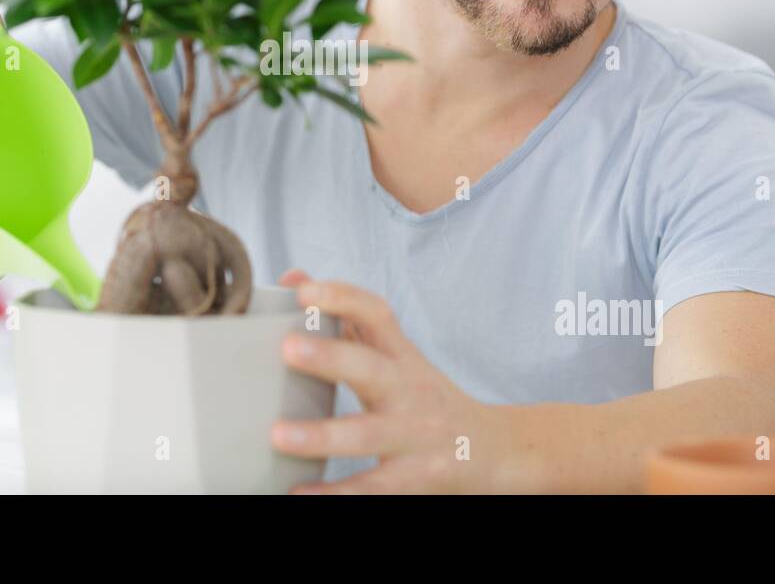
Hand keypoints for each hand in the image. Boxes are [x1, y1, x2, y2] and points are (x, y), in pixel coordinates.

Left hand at [272, 269, 507, 492]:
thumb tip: (294, 279)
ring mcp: (414, 436)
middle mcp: (409, 391)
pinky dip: (335, 495)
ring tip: (279, 435)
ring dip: (323, 435)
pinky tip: (299, 494)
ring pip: (368, 434)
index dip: (342, 297)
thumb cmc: (427, 398)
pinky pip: (371, 488)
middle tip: (287, 348)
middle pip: (371, 368)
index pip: (376, 314)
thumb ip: (347, 320)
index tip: (303, 290)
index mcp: (402, 357)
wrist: (494, 450)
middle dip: (331, 357)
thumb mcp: (396, 356)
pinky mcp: (413, 479)